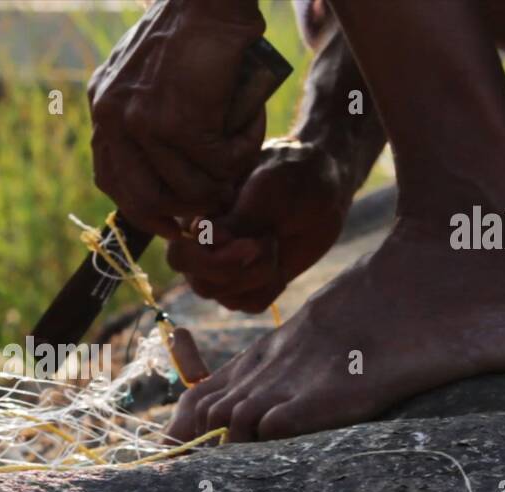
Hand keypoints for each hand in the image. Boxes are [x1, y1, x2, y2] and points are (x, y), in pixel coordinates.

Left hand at [87, 0, 265, 239]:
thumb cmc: (193, 27)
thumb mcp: (150, 73)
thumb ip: (145, 114)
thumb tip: (164, 172)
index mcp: (103, 107)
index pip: (111, 180)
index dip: (144, 209)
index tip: (173, 220)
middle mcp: (112, 118)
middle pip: (144, 201)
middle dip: (186, 210)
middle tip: (218, 197)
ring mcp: (141, 123)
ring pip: (190, 189)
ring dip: (225, 179)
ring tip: (241, 150)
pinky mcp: (178, 122)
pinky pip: (221, 164)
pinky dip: (244, 151)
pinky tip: (250, 125)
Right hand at [166, 137, 351, 312]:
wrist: (324, 183)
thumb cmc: (292, 173)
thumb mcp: (267, 190)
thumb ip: (237, 218)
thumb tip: (206, 237)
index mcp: (195, 218)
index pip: (180, 257)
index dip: (211, 259)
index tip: (252, 241)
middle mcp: (204, 246)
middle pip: (200, 284)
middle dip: (237, 271)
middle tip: (267, 245)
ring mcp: (226, 267)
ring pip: (225, 297)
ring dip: (258, 276)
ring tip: (274, 242)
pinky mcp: (251, 282)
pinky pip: (250, 304)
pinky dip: (270, 287)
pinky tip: (281, 263)